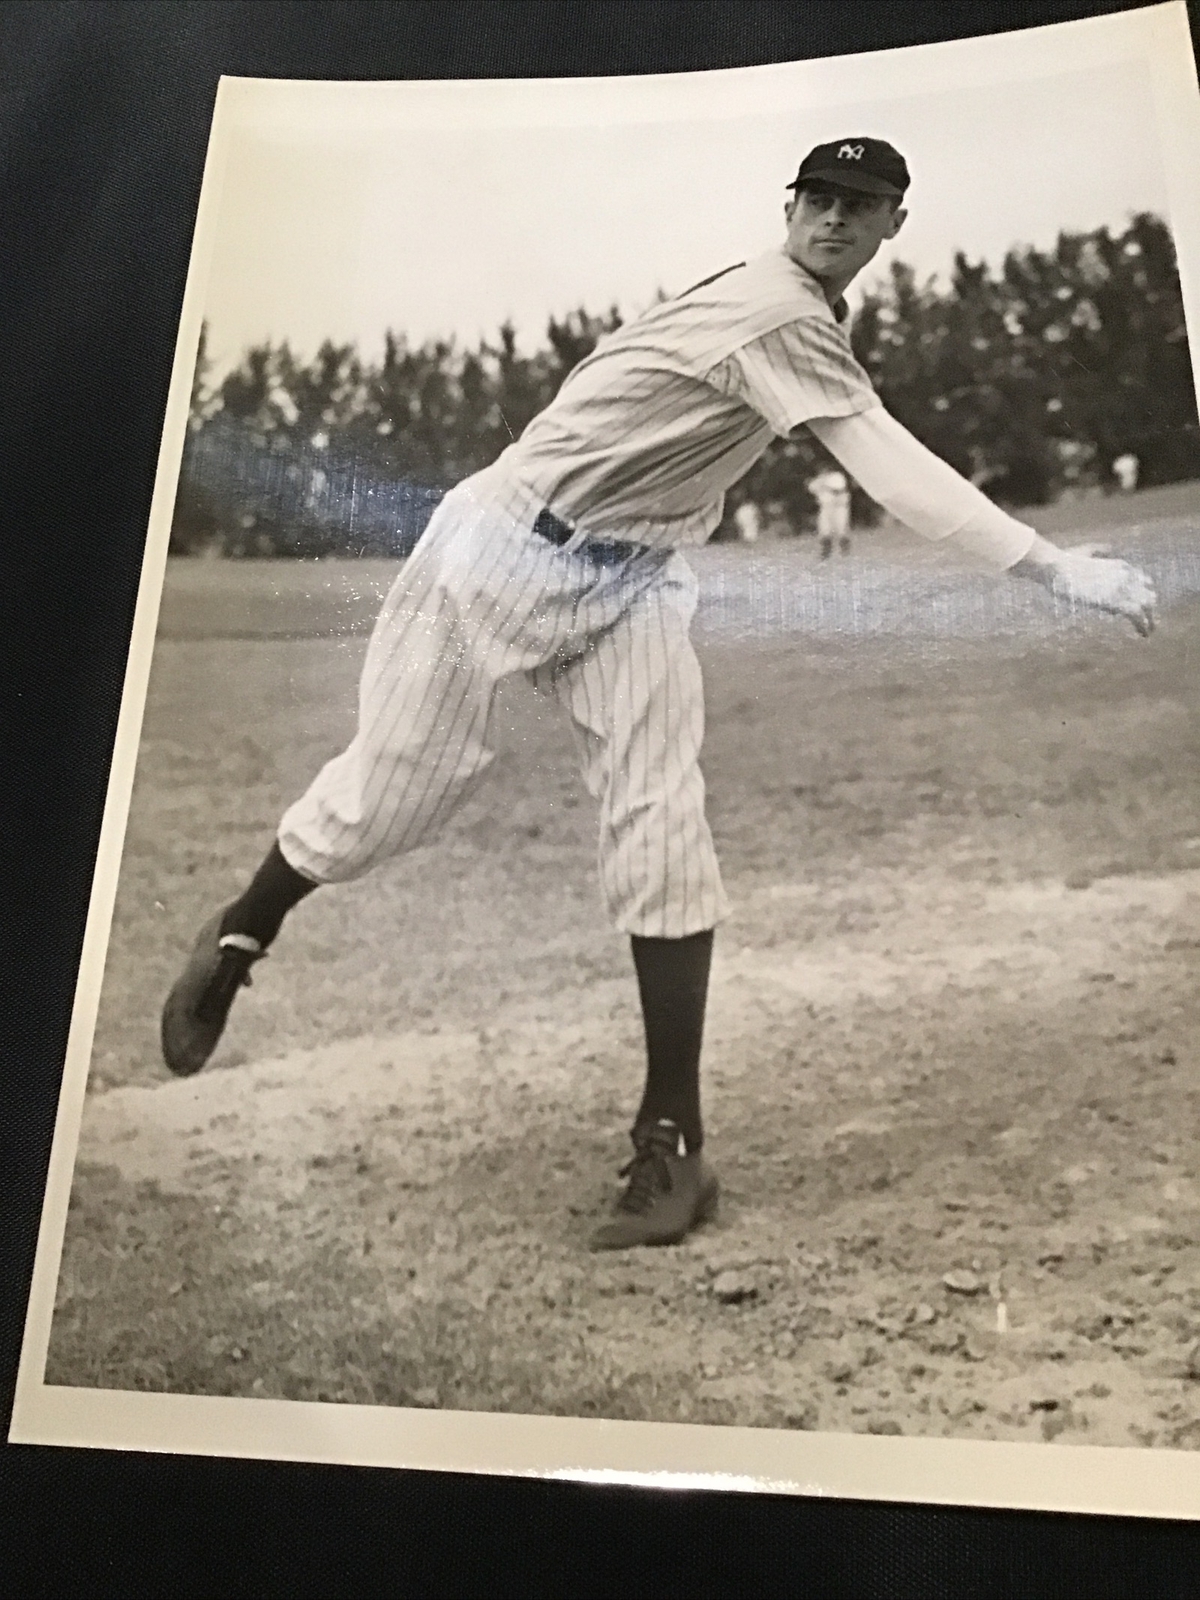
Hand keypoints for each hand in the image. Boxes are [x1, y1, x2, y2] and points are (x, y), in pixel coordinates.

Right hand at [1015, 539, 1156, 636]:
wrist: (1060, 568)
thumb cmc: (1066, 561)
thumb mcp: (1087, 551)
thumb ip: (1098, 550)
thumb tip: (1106, 549)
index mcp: (1121, 565)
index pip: (1143, 580)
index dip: (1143, 593)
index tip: (1141, 604)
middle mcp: (1127, 576)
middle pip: (1149, 594)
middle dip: (1150, 608)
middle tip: (1148, 621)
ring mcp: (1123, 589)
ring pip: (1147, 606)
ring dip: (1150, 620)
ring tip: (1148, 631)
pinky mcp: (1116, 602)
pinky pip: (1137, 616)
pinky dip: (1143, 626)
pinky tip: (1143, 634)